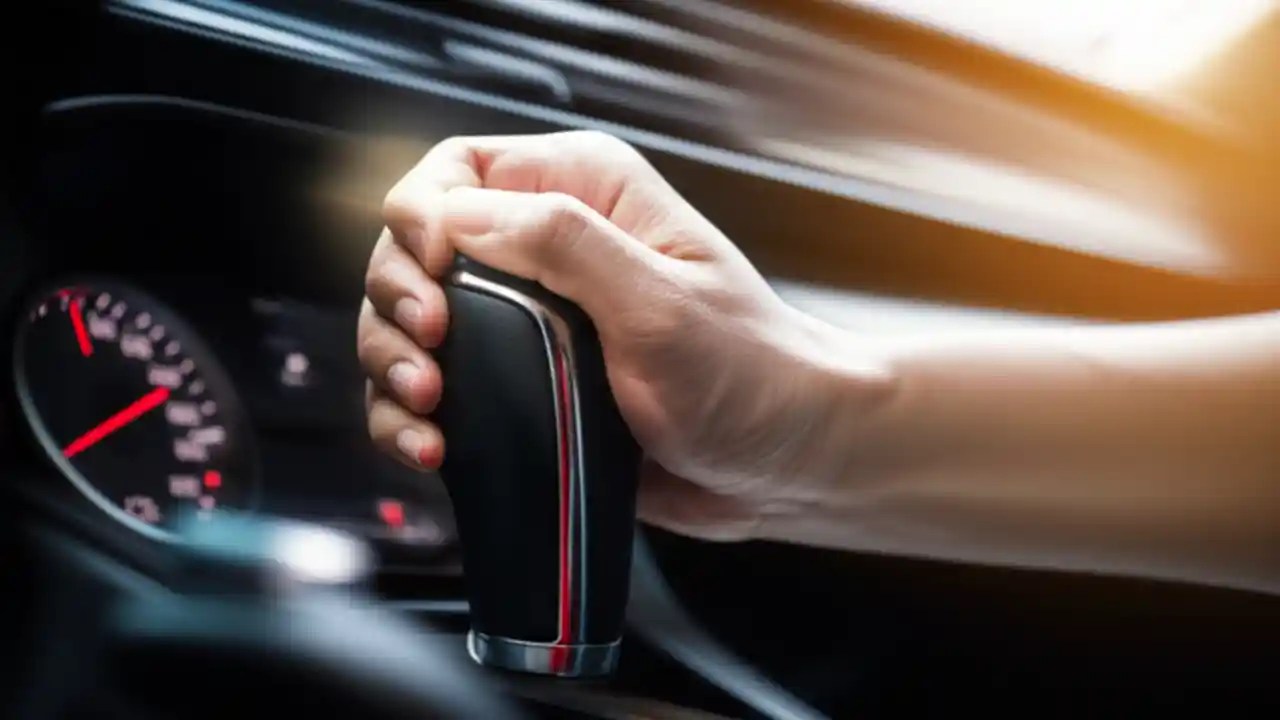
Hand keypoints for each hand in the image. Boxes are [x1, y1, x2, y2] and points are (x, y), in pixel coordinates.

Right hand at [358, 131, 885, 539]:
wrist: (785, 463)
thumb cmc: (751, 375)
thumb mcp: (661, 302)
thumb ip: (562, 243)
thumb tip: (458, 214)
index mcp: (586, 194)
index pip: (457, 169)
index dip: (420, 216)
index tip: (430, 276)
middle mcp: (548, 248)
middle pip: (417, 248)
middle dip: (399, 299)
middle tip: (430, 350)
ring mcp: (529, 322)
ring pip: (412, 324)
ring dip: (394, 364)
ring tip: (426, 405)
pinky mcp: (522, 386)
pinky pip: (437, 391)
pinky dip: (411, 419)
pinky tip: (430, 444)